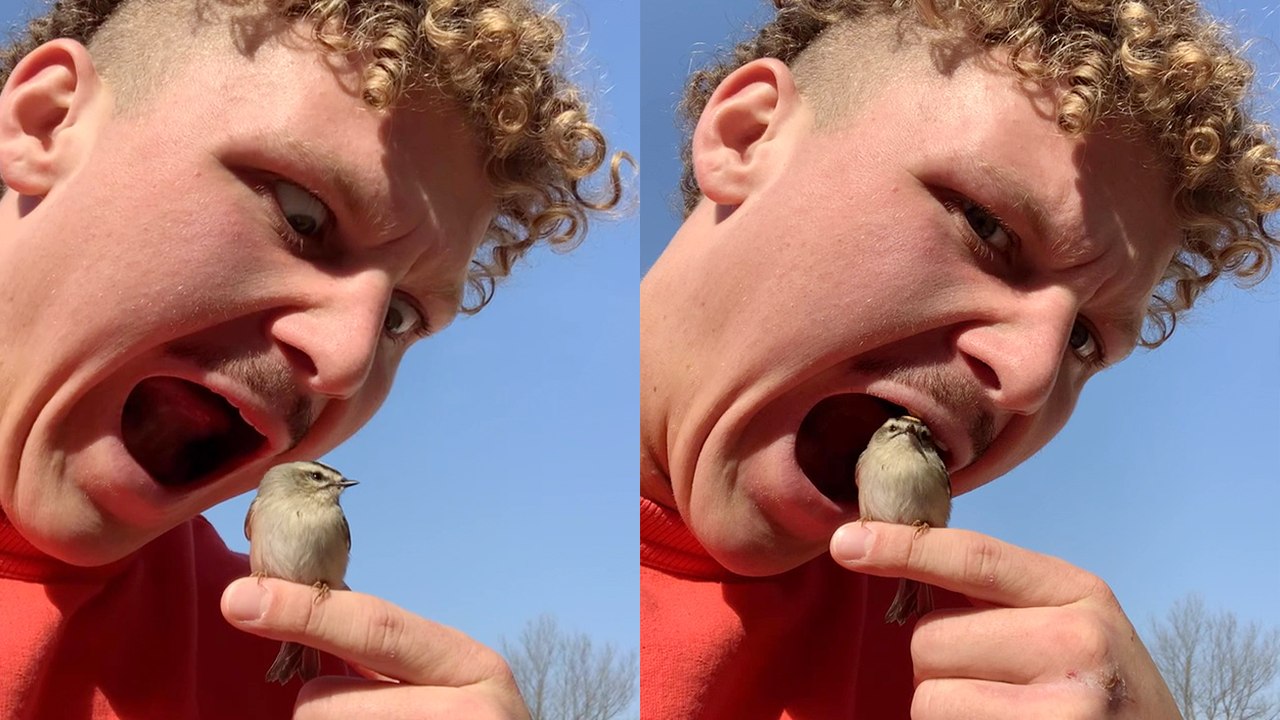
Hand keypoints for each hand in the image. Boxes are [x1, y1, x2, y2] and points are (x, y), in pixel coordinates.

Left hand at [222, 578, 529, 718]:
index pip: (376, 627)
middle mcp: (470, 712)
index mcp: (475, 666)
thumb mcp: (450, 688)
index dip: (303, 610)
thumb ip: (390, 656)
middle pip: (324, 703)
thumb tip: (290, 612)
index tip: (239, 599)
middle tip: (374, 716)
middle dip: (324, 713)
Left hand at [830, 522, 1180, 718]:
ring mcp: (1062, 709)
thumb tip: (894, 552)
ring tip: (1004, 717)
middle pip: (930, 641)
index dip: (901, 547)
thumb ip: (1001, 597)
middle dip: (940, 669)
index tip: (844, 543)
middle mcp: (1077, 644)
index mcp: (1080, 595)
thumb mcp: (1072, 627)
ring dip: (947, 713)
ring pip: (929, 700)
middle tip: (994, 689)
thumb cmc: (1100, 694)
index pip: (972, 557)